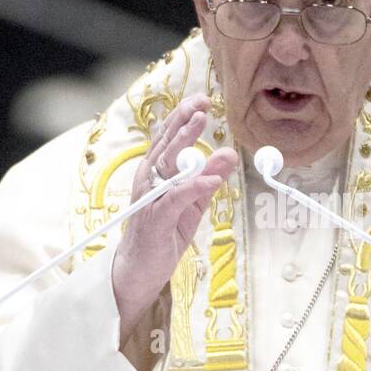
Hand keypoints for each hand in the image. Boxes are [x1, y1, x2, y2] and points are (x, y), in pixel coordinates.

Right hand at [112, 94, 237, 347]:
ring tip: (203, 126)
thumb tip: (229, 153)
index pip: (168, 140)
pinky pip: (176, 199)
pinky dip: (194, 187)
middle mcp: (149, 181)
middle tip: (201, 105)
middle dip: (183, 123)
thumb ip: (208, 178)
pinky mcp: (156, 219)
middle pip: (166, 146)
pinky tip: (211, 179)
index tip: (200, 100)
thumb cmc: (164, 232)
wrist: (140, 270)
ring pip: (167, 166)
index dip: (182, 118)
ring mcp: (150, 199)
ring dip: (185, 144)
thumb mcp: (192, 203)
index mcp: (156, 173)